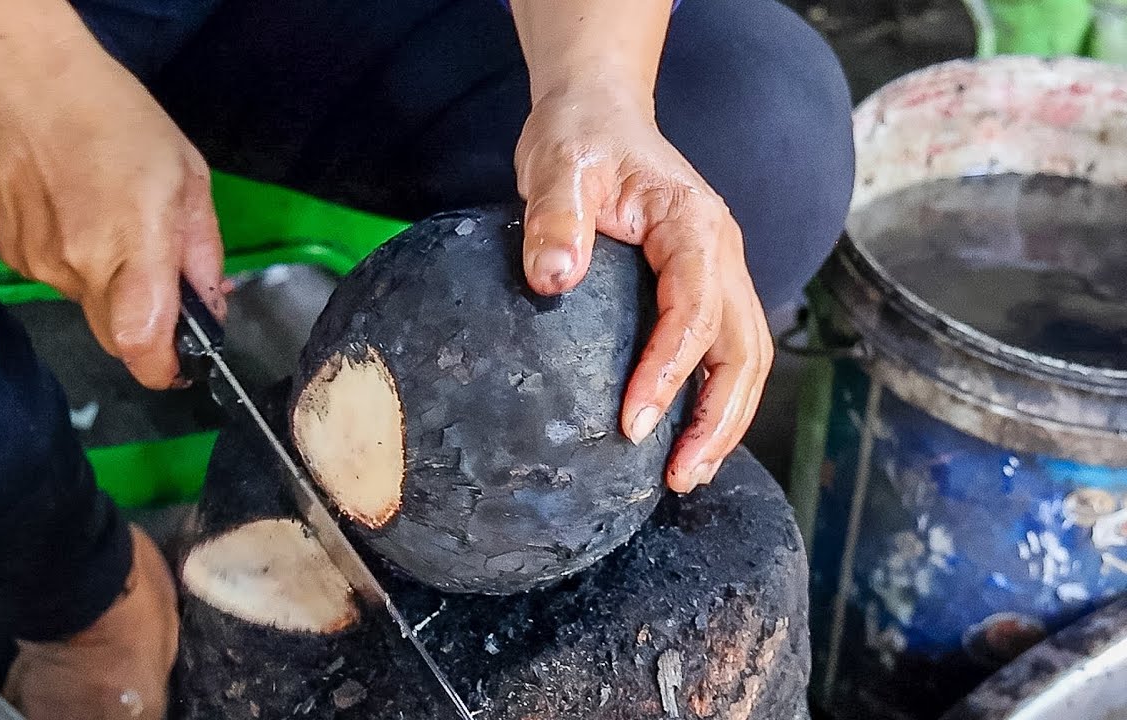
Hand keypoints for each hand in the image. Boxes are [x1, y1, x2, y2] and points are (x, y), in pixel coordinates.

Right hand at [0, 38, 224, 389]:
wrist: (25, 84)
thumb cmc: (117, 120)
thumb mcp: (188, 177)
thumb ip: (203, 252)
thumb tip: (212, 307)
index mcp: (135, 244)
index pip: (142, 341)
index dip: (165, 367)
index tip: (183, 365)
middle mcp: (83, 266)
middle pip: (119, 340)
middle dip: (148, 331)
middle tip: (163, 289)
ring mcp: (41, 265)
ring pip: (90, 310)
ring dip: (113, 290)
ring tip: (115, 229)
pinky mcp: (13, 257)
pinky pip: (59, 284)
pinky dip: (79, 267)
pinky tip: (80, 219)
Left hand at [515, 87, 772, 491]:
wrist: (600, 114)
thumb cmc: (580, 138)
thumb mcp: (558, 164)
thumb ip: (554, 217)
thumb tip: (553, 279)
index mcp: (694, 225)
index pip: (696, 309)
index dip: (670, 371)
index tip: (632, 422)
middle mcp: (722, 253)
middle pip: (745, 349)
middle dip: (717, 420)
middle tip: (678, 476)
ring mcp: (720, 272)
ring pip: (747, 358)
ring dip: (724, 421)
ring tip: (687, 475)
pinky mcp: (704, 288)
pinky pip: (724, 352)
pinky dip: (713, 401)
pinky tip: (685, 441)